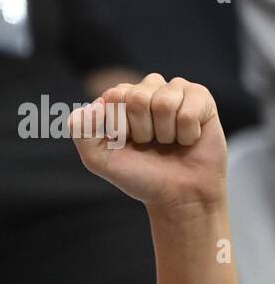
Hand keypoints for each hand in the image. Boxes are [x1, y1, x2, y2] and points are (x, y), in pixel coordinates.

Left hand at [69, 73, 225, 212]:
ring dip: (165, 132)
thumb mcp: (98, 158)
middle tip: (149, 143)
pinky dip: (187, 133)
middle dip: (142, 130)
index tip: (125, 143)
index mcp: (119, 99)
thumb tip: (95, 104)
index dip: (119, 127)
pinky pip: (188, 110)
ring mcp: (174, 90)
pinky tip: (188, 139)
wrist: (178, 194)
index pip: (113, 96)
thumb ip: (81, 132)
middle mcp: (146, 89)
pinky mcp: (201, 97)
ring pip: (164, 102)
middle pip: (137, 97)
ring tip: (169, 142)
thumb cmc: (138, 174)